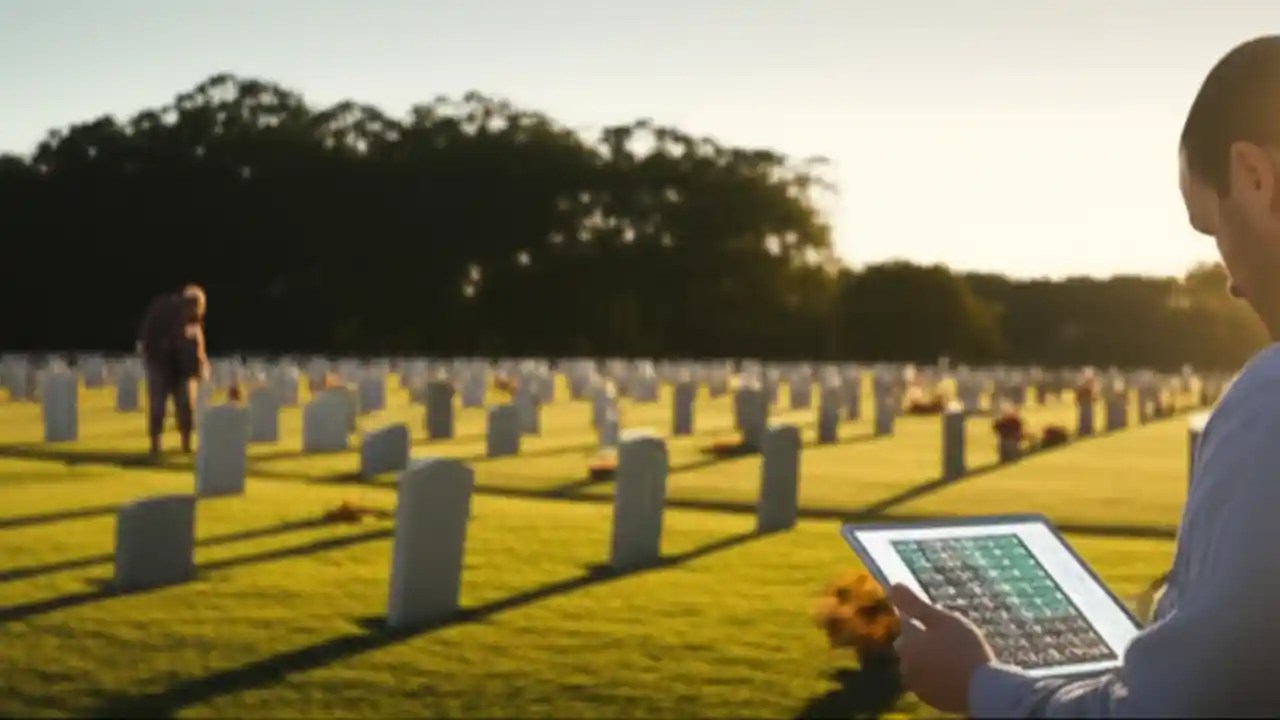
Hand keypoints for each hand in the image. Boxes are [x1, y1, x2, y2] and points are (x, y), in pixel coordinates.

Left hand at [889, 583, 995, 713]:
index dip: (921, 620)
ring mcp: (916, 684)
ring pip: (918, 665)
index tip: (938, 621)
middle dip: (923, 641)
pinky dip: (936, 677)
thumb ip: (915, 604)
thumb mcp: (942, 620)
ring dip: (929, 660)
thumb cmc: (964, 649)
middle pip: (910, 646)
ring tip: (954, 657)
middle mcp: (906, 665)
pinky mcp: (930, 699)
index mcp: (907, 644)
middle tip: (949, 639)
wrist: (983, 690)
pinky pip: (928, 682)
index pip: (907, 625)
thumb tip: (892, 586)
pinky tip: (954, 673)